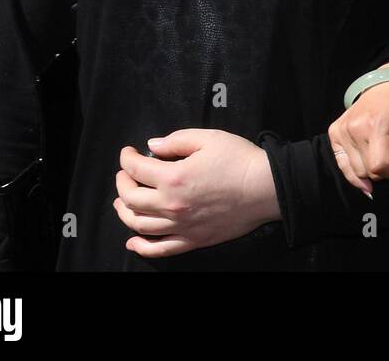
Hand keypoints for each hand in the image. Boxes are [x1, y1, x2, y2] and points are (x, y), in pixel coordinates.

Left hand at [113, 129, 279, 257]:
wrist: (266, 188)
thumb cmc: (240, 160)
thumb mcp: (209, 138)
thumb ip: (177, 140)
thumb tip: (153, 146)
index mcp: (174, 178)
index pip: (136, 169)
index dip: (127, 158)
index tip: (128, 153)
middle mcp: (172, 205)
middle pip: (131, 198)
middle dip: (122, 183)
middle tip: (125, 175)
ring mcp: (181, 226)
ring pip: (139, 225)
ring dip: (124, 212)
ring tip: (123, 202)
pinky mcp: (193, 239)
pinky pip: (160, 249)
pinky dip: (142, 247)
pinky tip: (133, 242)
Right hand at [328, 58, 388, 196]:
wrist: (386, 83)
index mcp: (375, 124)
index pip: (380, 166)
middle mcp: (354, 128)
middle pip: (368, 171)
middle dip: (387, 170)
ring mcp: (341, 131)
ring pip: (356, 171)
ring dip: (373, 169)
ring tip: (383, 150)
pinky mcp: (335, 133)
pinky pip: (343, 165)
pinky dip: (355, 173)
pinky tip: (367, 172)